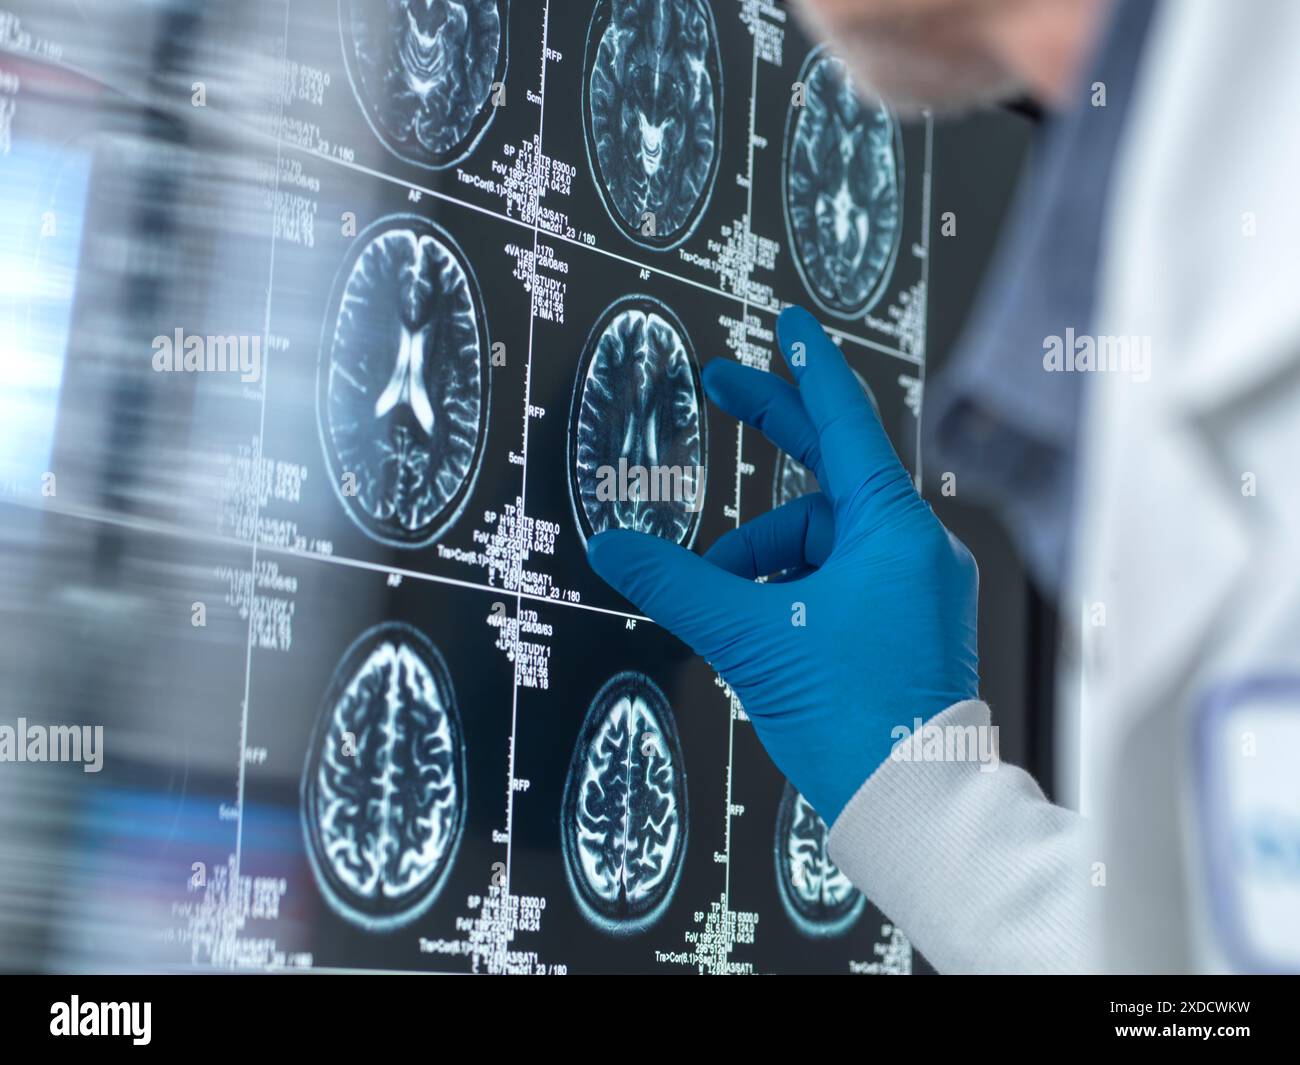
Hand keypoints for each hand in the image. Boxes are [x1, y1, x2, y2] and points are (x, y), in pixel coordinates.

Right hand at [586, 305, 979, 824]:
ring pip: (823, 541)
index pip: (844, 422)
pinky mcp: (910, 625)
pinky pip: (839, 579)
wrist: (915, 806)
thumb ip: (677, 585)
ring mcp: (917, 588)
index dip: (806, 367)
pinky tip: (759, 630)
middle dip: (773, 435)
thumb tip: (613, 548)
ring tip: (725, 608)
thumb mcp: (751, 639)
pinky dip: (791, 590)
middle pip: (830, 470)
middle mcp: (915, 548)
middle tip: (720, 387)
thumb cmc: (853, 717)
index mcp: (893, 530)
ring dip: (763, 560)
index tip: (790, 323)